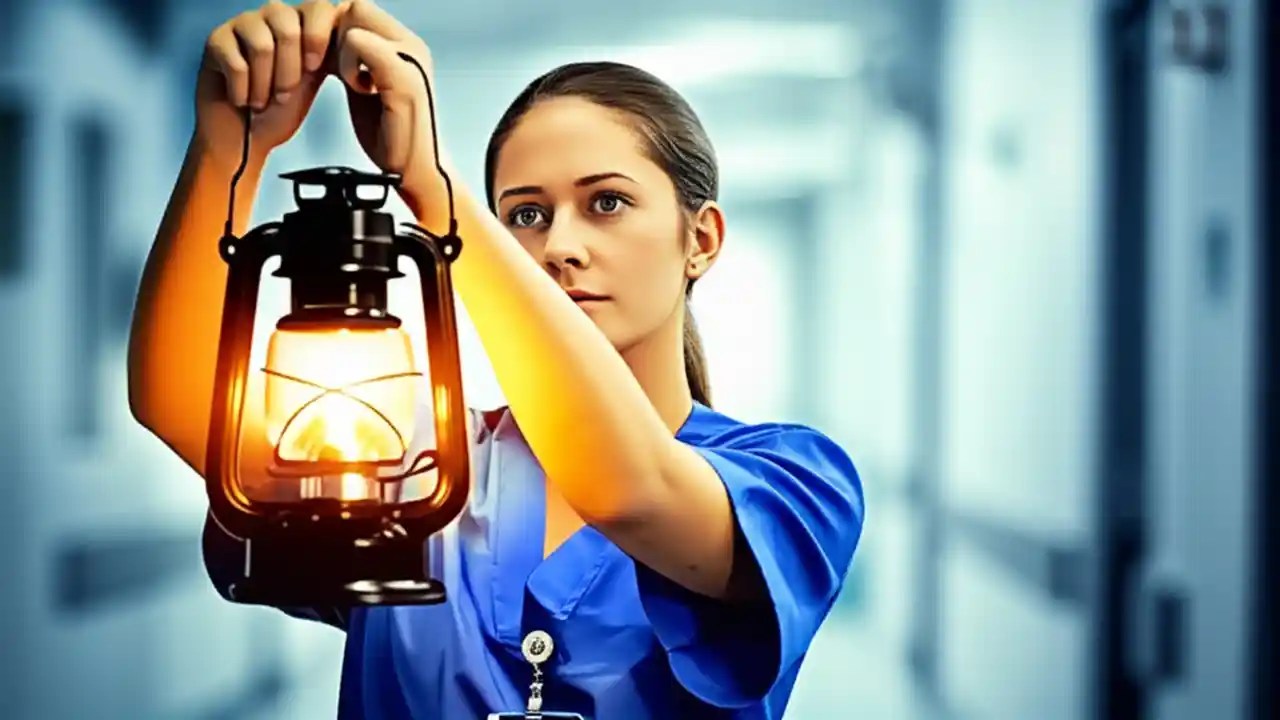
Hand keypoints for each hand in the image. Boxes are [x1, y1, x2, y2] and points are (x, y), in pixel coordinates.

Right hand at [195, 0, 344, 167]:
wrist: (244, 136)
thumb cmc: (281, 108)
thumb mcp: (315, 77)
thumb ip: (334, 52)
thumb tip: (362, 43)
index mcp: (302, 22)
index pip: (319, 6)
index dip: (318, 38)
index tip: (313, 69)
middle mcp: (273, 15)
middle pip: (288, 26)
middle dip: (289, 71)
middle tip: (283, 96)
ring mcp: (242, 25)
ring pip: (262, 45)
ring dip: (266, 84)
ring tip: (263, 101)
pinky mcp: (216, 41)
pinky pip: (236, 63)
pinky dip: (244, 91)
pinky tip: (242, 100)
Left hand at [335, 0, 449, 215]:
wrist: (417, 174)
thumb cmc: (392, 139)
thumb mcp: (368, 87)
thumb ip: (355, 59)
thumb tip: (329, 37)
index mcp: (405, 47)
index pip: (358, 8)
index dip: (336, 31)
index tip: (333, 66)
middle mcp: (412, 46)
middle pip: (354, 5)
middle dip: (334, 36)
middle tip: (339, 73)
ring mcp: (411, 59)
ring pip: (353, 22)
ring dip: (341, 53)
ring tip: (355, 85)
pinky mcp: (404, 77)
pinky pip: (359, 43)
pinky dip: (349, 67)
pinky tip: (362, 91)